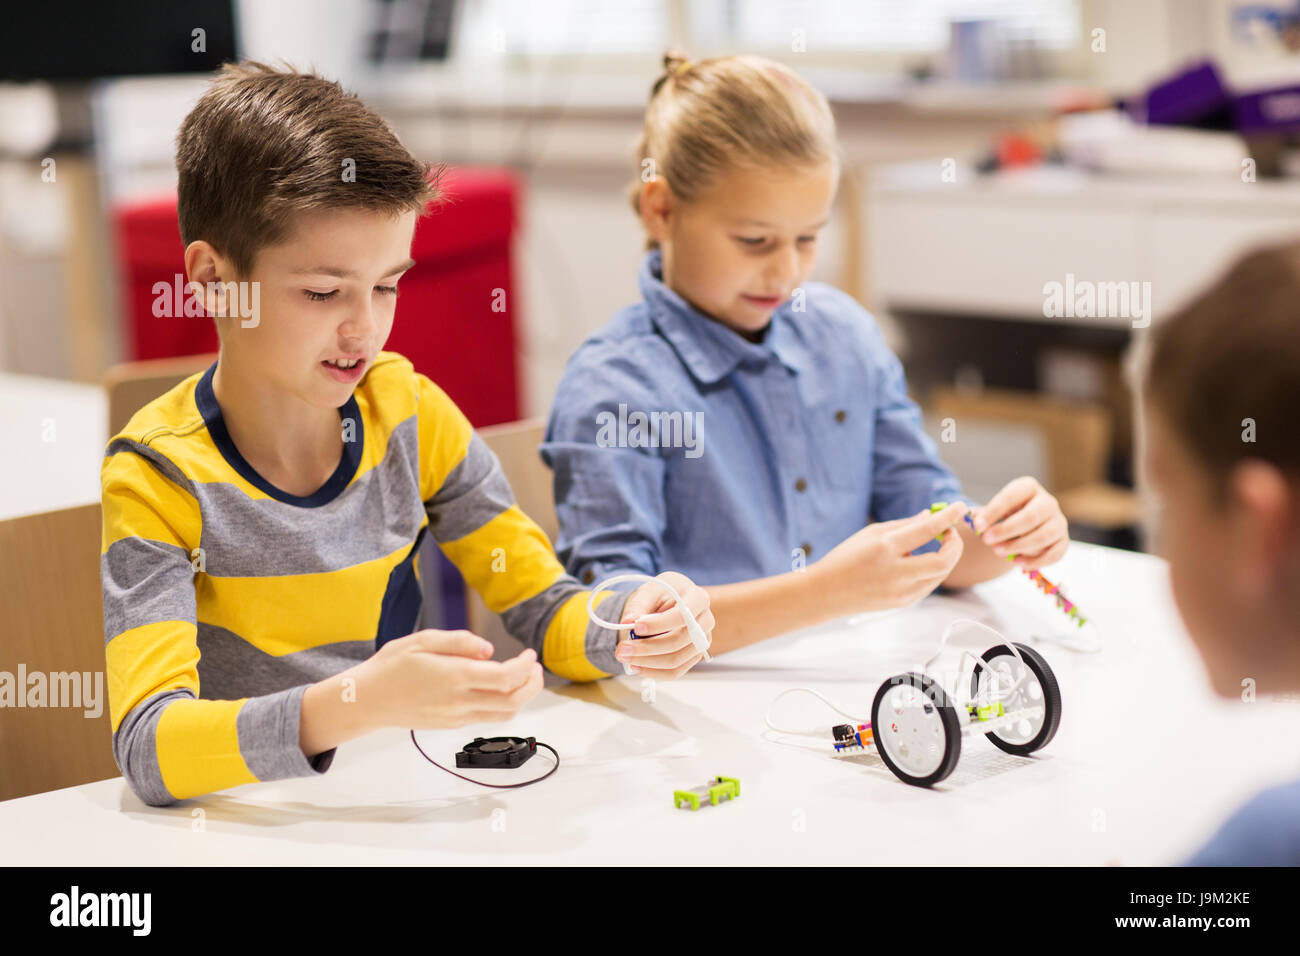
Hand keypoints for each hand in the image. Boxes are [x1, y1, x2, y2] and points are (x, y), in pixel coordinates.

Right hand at [354, 629, 543, 728]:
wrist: (366, 701)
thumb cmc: (390, 667)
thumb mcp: (422, 640)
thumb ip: (459, 642)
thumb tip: (488, 649)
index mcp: (454, 677)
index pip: (506, 678)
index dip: (526, 667)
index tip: (529, 654)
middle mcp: (459, 701)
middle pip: (513, 701)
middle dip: (533, 685)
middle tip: (535, 668)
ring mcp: (456, 717)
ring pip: (503, 714)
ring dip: (520, 697)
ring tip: (523, 678)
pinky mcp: (450, 724)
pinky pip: (486, 718)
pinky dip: (501, 704)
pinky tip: (496, 687)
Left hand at [614, 571, 713, 678]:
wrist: (673, 600)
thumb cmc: (664, 592)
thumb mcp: (651, 589)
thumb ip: (639, 604)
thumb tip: (627, 621)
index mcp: (698, 599)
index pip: (682, 616)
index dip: (658, 624)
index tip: (636, 627)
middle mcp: (705, 622)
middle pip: (678, 641)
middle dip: (647, 647)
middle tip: (622, 648)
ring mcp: (701, 642)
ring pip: (675, 660)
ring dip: (647, 662)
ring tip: (624, 656)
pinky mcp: (693, 657)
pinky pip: (675, 672)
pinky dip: (654, 672)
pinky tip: (636, 666)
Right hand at [813, 501, 966, 615]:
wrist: (826, 593)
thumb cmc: (846, 558)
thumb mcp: (870, 534)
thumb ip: (903, 525)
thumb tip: (929, 516)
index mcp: (885, 548)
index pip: (926, 530)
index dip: (947, 517)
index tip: (960, 506)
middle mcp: (896, 572)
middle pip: (944, 560)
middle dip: (954, 544)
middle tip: (949, 532)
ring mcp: (901, 592)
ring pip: (940, 574)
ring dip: (945, 557)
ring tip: (935, 545)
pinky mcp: (903, 603)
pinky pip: (929, 584)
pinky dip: (933, 570)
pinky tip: (922, 561)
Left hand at [974, 476, 1068, 567]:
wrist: (1025, 525)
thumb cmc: (1006, 515)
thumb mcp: (993, 511)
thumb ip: (980, 516)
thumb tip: (966, 521)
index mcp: (1028, 487)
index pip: (1012, 497)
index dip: (994, 512)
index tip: (978, 526)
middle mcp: (1048, 502)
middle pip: (1031, 517)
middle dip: (1006, 530)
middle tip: (986, 541)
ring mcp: (1059, 521)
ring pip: (1043, 536)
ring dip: (1019, 546)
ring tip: (997, 551)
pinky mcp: (1063, 541)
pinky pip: (1054, 553)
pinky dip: (1035, 561)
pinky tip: (1016, 562)